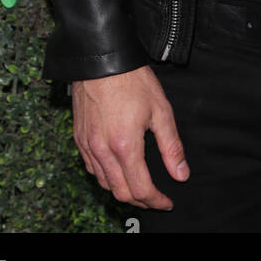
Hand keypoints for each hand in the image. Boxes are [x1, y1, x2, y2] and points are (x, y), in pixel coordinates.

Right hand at [72, 64, 188, 208]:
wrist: (101, 58)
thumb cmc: (132, 80)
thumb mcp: (160, 110)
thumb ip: (171, 146)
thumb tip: (181, 174)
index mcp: (125, 145)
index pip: (140, 189)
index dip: (156, 201)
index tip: (167, 202)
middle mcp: (102, 150)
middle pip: (120, 192)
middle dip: (140, 201)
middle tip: (155, 199)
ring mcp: (88, 145)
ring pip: (104, 183)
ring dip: (122, 191)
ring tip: (139, 187)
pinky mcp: (79, 138)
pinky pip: (91, 168)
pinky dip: (105, 177)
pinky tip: (116, 171)